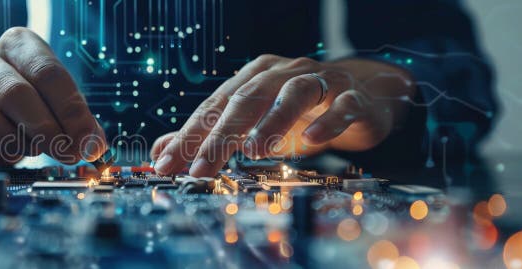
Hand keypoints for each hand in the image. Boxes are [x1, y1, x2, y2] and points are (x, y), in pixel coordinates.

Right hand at [0, 27, 106, 167]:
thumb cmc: (38, 95)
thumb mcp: (62, 95)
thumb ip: (79, 119)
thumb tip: (93, 147)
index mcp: (18, 45)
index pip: (47, 73)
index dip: (71, 111)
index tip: (88, 142)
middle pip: (15, 93)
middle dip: (46, 129)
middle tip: (68, 153)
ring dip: (14, 141)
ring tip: (34, 150)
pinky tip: (9, 159)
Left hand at [151, 55, 415, 176]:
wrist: (361, 96)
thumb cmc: (299, 113)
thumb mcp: (250, 125)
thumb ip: (205, 137)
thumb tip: (160, 151)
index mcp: (253, 77)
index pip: (215, 106)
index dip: (189, 135)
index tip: (167, 164)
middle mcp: (283, 74)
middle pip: (247, 99)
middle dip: (220, 135)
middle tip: (200, 168)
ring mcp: (320, 82)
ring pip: (293, 94)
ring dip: (273, 120)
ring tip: (253, 150)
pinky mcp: (353, 97)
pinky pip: (342, 106)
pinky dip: (328, 121)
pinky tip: (312, 139)